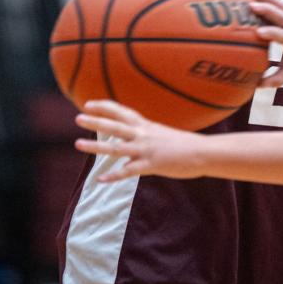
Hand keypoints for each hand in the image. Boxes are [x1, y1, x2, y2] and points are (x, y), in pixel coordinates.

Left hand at [74, 100, 206, 182]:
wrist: (204, 152)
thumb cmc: (187, 144)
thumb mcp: (163, 133)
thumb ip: (147, 134)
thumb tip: (135, 137)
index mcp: (146, 126)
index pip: (122, 111)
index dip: (104, 107)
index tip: (87, 104)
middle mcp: (144, 135)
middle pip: (115, 126)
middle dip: (95, 122)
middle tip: (78, 118)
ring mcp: (146, 150)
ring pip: (117, 147)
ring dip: (96, 147)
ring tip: (78, 144)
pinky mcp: (152, 166)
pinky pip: (128, 172)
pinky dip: (113, 176)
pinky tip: (100, 179)